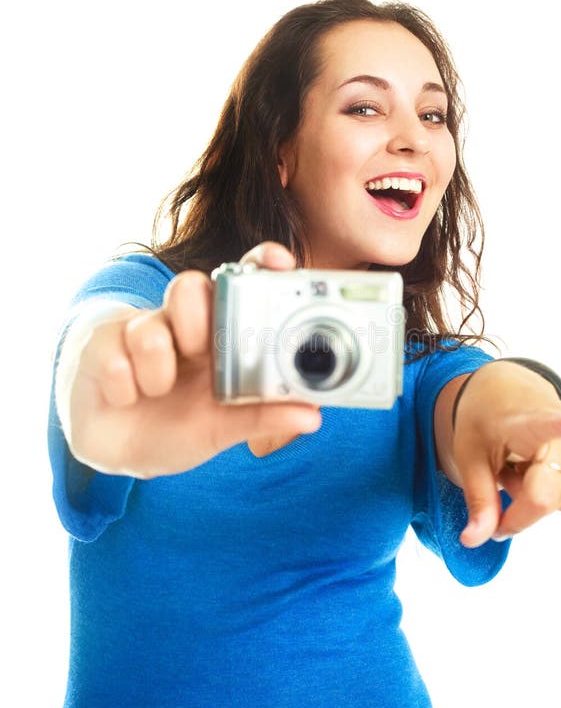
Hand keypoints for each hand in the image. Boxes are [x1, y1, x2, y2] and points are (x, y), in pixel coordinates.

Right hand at [65, 242, 320, 477]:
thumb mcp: (221, 426)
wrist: (116, 447)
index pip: (241, 284)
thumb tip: (312, 417)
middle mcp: (182, 324)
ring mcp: (139, 331)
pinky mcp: (100, 346)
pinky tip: (126, 398)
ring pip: (150, 325)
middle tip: (198, 352)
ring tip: (158, 392)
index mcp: (219, 336)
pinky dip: (124, 388)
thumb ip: (261, 417)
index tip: (278, 261)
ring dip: (157, 369)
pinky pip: (114, 359)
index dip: (259, 264)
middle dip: (196, 317)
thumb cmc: (177, 424)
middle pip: (191, 286)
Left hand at [450, 361, 560, 547]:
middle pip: (543, 497)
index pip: (545, 425)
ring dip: (530, 497)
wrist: (509, 391)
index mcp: (525, 420)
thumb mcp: (469, 457)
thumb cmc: (486, 422)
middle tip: (498, 480)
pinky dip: (546, 491)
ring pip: (555, 503)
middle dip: (516, 508)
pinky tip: (537, 464)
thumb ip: (478, 500)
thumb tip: (474, 541)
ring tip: (519, 464)